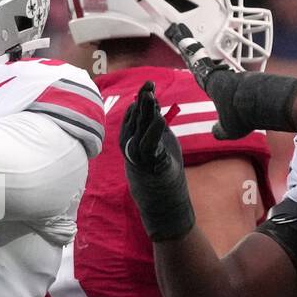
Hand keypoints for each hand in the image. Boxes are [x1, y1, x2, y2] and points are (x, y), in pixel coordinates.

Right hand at [119, 82, 194, 240]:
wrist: (164, 211)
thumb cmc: (162, 183)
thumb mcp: (158, 153)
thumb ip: (155, 135)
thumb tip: (155, 116)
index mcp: (133, 147)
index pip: (133, 120)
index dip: (140, 103)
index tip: (147, 88)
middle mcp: (132, 152)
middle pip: (135, 122)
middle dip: (142, 102)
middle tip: (148, 84)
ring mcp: (138, 160)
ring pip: (138, 132)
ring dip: (144, 113)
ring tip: (150, 95)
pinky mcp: (149, 168)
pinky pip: (149, 146)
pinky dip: (153, 132)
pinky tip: (158, 118)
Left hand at [132, 0, 257, 138]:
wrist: (249, 104)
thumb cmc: (244, 115)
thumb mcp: (230, 128)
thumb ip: (221, 129)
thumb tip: (215, 133)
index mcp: (215, 84)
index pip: (201, 69)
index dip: (194, 61)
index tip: (190, 55)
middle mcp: (211, 72)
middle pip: (194, 54)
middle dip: (185, 42)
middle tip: (175, 30)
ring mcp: (209, 66)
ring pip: (191, 48)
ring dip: (181, 36)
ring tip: (171, 25)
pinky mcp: (206, 63)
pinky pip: (190, 48)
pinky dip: (182, 38)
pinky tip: (173, 28)